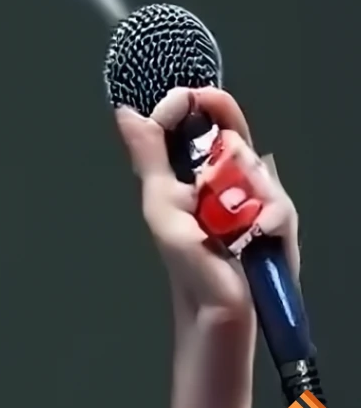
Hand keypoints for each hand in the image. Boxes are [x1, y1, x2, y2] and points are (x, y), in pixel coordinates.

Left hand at [115, 86, 299, 322]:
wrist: (219, 310)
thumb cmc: (185, 260)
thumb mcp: (160, 202)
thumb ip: (149, 155)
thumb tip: (126, 112)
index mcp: (193, 167)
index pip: (202, 117)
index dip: (199, 102)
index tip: (192, 97)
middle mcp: (228, 175)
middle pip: (235, 132)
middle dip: (226, 140)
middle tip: (209, 158)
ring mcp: (257, 196)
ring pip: (256, 165)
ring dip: (240, 187)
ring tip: (224, 220)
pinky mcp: (281, 221)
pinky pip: (278, 203)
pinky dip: (263, 218)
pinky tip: (251, 236)